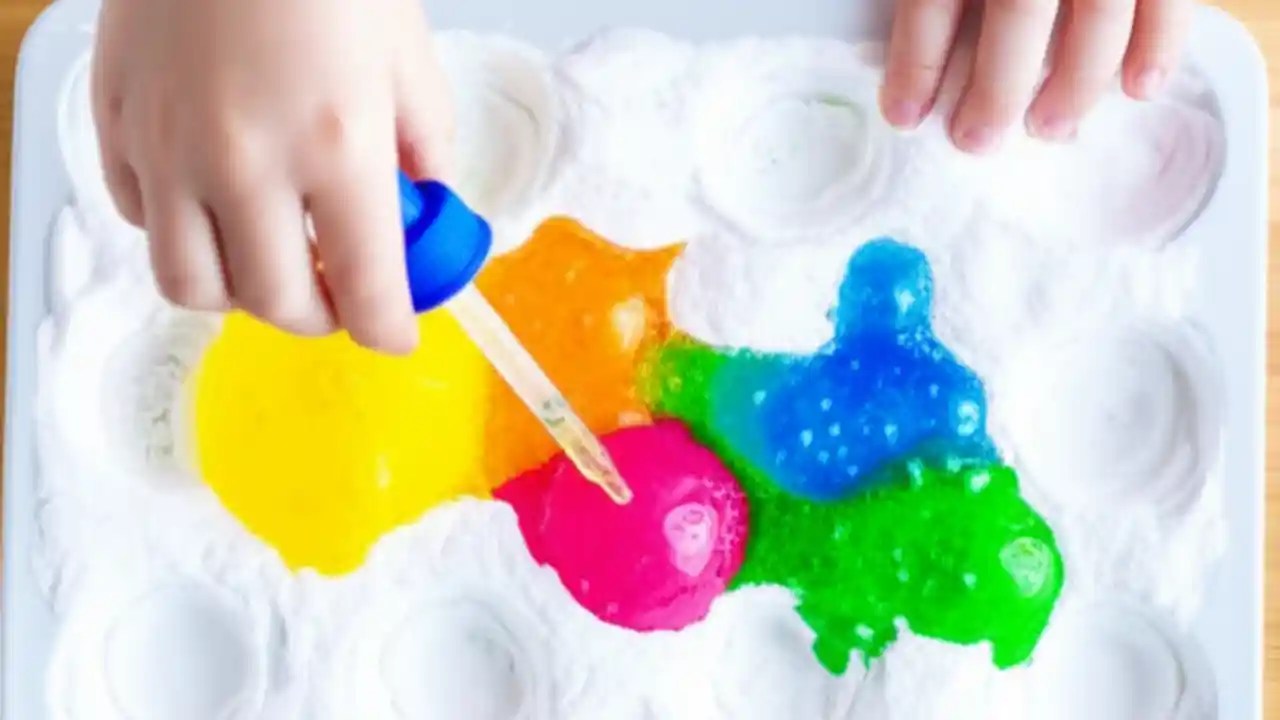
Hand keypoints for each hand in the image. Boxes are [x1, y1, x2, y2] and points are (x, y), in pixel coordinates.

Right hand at [93, 0, 453, 352]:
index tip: (396, 333)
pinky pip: (143, 221)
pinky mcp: (118, 126)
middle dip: (320, 316)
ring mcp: (170, 149)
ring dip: (242, 292)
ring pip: (192, 285)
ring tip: (273, 261)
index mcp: (337, 149)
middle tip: (340, 294)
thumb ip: (424, 146)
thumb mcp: (407, 55)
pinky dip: (183, 233)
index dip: (389, 330)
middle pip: (276, 304)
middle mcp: (245, 164)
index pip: (366, 289)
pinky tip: (216, 201)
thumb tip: (425, 206)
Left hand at [879, 0, 1191, 152]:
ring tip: (1046, 127)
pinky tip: (1137, 88)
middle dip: (996, 89)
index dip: (916, 60)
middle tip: (976, 140)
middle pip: (1017, 8)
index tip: (905, 114)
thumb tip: (921, 40)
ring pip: (1097, 14)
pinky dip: (1160, 45)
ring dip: (1073, 84)